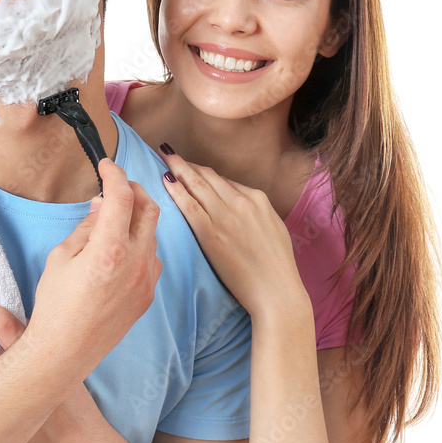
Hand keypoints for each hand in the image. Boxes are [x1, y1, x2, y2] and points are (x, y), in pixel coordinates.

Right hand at [27, 158, 161, 372]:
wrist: (64, 351)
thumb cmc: (55, 305)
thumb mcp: (61, 257)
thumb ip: (86, 227)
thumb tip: (102, 207)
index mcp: (110, 248)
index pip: (122, 196)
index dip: (114, 174)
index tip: (105, 166)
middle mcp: (136, 262)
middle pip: (149, 208)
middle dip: (134, 190)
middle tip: (116, 186)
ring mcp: (146, 280)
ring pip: (152, 234)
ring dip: (136, 219)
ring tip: (110, 222)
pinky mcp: (148, 295)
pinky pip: (152, 259)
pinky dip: (140, 244)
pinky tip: (119, 250)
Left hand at [160, 149, 307, 317]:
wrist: (276, 290)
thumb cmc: (277, 265)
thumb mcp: (274, 228)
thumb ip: (256, 213)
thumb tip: (241, 206)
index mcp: (257, 199)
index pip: (224, 180)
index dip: (204, 174)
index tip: (191, 170)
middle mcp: (241, 201)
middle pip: (208, 176)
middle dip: (187, 163)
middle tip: (169, 153)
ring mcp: (225, 216)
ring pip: (197, 184)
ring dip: (178, 167)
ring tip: (164, 156)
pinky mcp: (210, 232)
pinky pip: (189, 205)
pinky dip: (176, 190)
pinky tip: (165, 180)